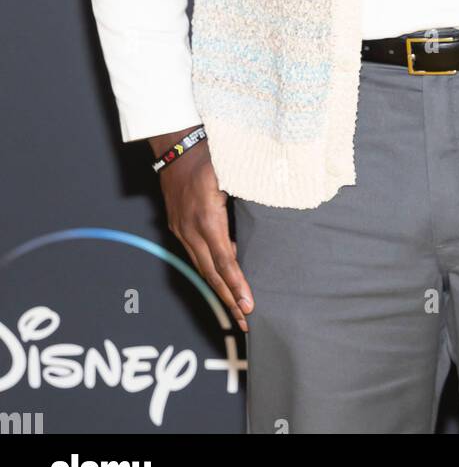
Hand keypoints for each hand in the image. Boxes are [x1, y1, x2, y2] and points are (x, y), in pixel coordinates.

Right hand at [151, 129, 254, 332]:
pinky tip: (221, 280)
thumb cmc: (208, 153)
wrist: (174, 145)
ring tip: (235, 309)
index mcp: (207, 217)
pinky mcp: (177, 226)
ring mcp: (181, 229)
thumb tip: (275, 206)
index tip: (248, 305)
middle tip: (245, 321)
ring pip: (201, 267)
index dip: (237, 285)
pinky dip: (209, 271)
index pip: (224, 261)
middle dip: (229, 299)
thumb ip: (250, 191)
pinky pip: (195, 255)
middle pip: (211, 273)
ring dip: (218, 289)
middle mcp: (191, 229)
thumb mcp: (232, 170)